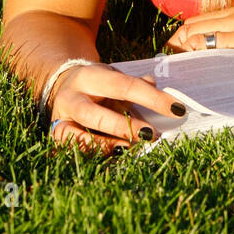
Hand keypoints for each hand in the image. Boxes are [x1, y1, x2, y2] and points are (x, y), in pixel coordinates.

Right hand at [47, 63, 186, 154]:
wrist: (62, 83)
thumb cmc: (100, 84)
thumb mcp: (116, 76)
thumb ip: (136, 84)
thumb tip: (156, 87)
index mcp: (91, 76)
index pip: (126, 87)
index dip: (152, 99)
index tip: (177, 110)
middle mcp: (71, 97)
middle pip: (96, 115)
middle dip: (125, 127)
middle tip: (151, 135)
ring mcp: (60, 118)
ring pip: (77, 136)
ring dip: (105, 145)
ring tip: (130, 149)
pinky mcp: (55, 135)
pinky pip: (72, 150)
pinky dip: (93, 154)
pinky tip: (115, 156)